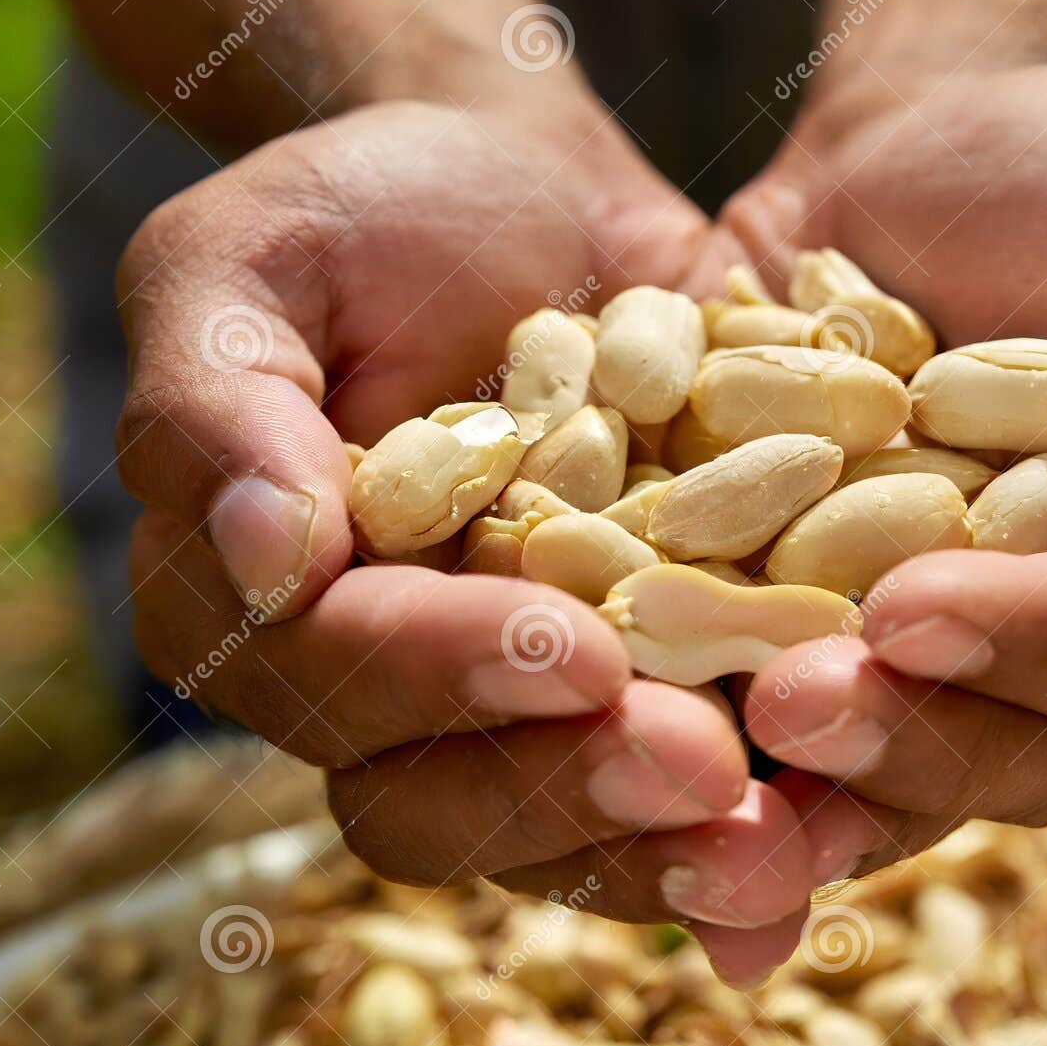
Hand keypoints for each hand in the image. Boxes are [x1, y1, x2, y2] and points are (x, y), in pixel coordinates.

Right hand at [120, 100, 815, 942]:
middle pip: (431, 800)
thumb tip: (269, 565)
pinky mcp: (631, 689)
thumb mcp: (251, 260)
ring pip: (554, 834)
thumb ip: (217, 403)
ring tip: (784, 836)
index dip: (442, 675)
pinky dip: (749, 823)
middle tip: (702, 764)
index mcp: (259, 604)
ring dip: (663, 849)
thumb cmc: (369, 210)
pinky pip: (668, 796)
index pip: (327, 674)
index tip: (574, 648)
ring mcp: (508, 703)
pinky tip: (829, 833)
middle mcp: (378, 685)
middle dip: (565, 789)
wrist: (527, 196)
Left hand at [707, 65, 1046, 977]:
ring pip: (892, 778)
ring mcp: (929, 662)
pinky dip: (721, 784)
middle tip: (791, 701)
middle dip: (904, 738)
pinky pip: (772, 739)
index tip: (918, 608)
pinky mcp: (804, 641)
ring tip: (706, 765)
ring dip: (804, 795)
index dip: (1030, 649)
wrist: (914, 153)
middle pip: (1009, 753)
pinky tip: (656, 814)